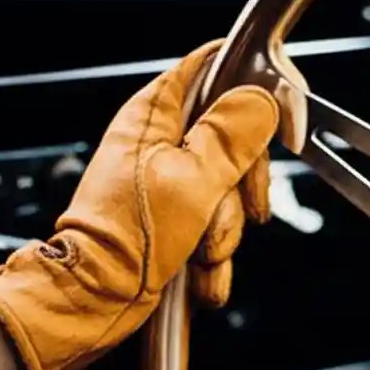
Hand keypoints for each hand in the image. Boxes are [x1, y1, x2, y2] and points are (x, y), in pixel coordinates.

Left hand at [0, 40, 279, 369]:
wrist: (92, 301)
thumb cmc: (124, 242)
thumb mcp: (192, 182)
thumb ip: (231, 137)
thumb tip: (260, 98)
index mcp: (155, 113)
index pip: (214, 69)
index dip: (252, 89)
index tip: (277, 119)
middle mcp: (161, 140)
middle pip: (236, 138)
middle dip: (243, 185)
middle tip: (243, 207)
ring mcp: (169, 180)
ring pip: (232, 188)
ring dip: (226, 230)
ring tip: (200, 250)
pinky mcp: (174, 217)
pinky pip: (216, 224)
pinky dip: (213, 252)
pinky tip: (198, 270)